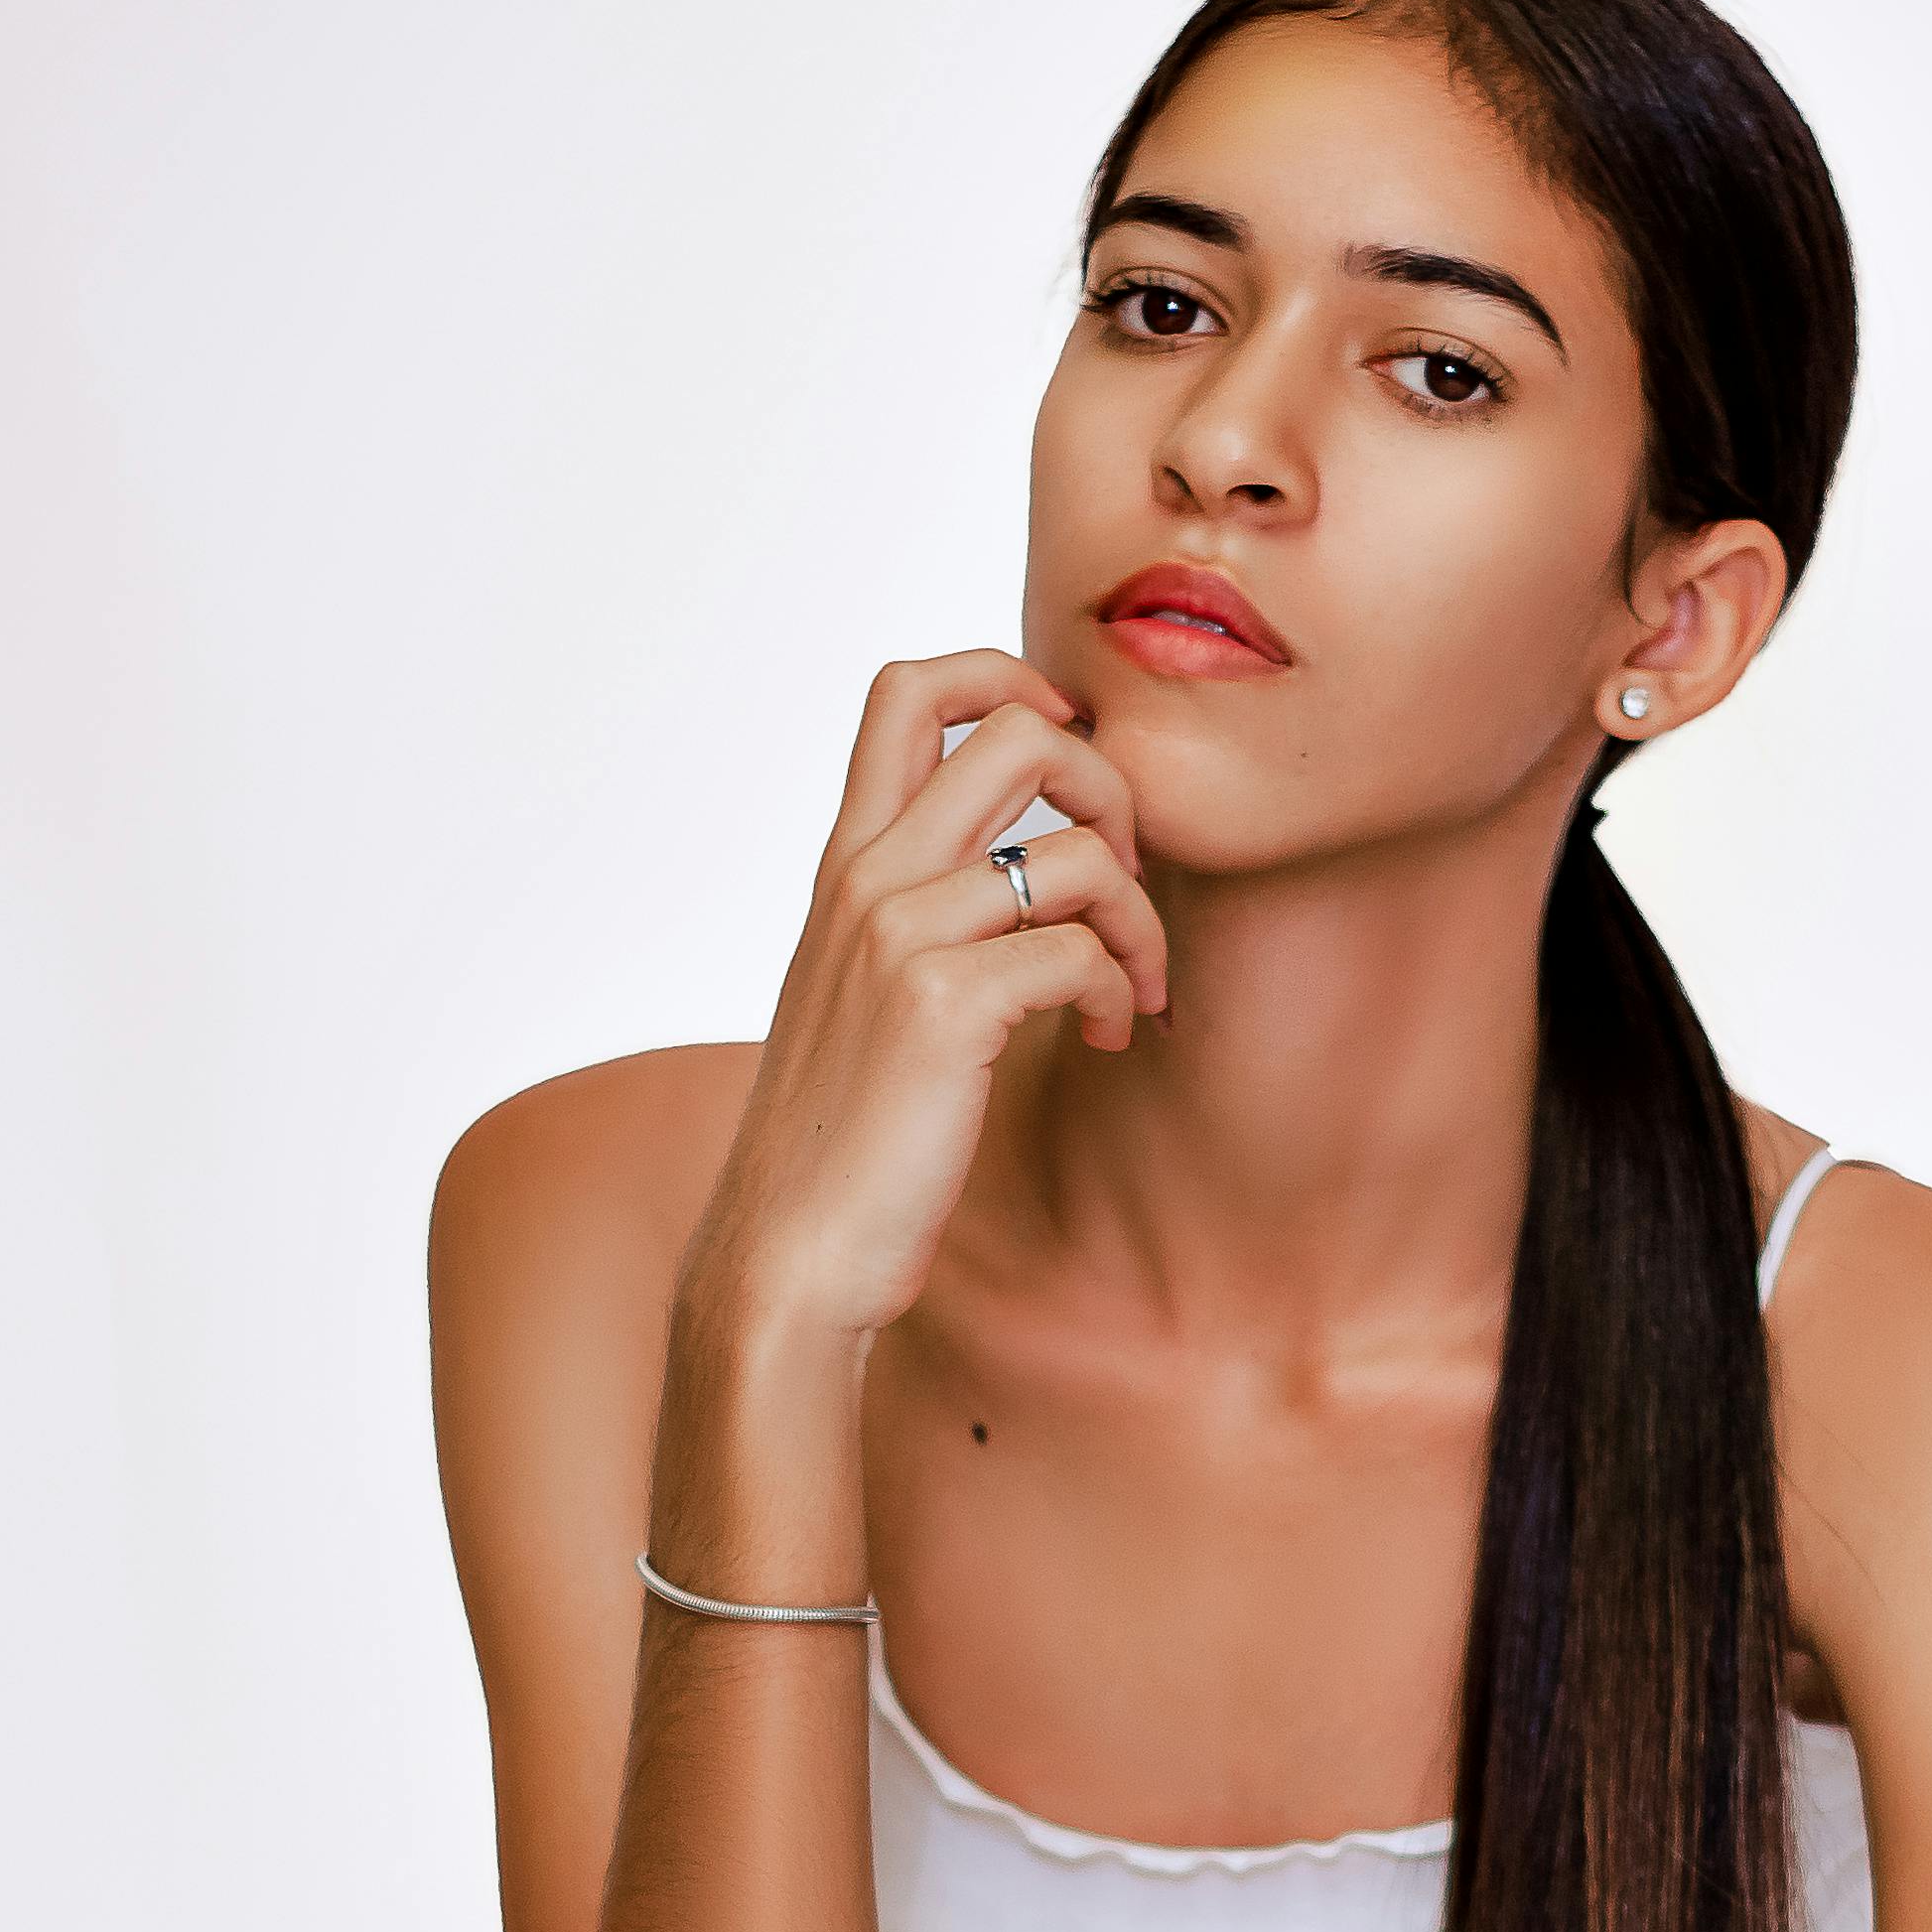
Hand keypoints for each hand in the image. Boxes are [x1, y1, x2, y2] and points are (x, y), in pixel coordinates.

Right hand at [682, 649, 1166, 1354]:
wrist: (788, 1253)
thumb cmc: (839, 1141)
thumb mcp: (856, 999)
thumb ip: (909, 919)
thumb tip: (1008, 876)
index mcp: (843, 865)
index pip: (909, 689)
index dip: (1007, 678)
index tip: (1067, 744)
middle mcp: (867, 879)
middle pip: (1019, 732)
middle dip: (1111, 787)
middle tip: (1125, 875)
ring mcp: (902, 937)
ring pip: (1080, 850)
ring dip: (1143, 916)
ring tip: (1134, 988)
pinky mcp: (946, 1006)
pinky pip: (1085, 949)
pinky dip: (1120, 989)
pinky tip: (1106, 1037)